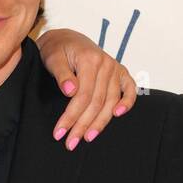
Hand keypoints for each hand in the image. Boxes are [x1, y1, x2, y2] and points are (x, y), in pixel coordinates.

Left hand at [36, 28, 136, 149]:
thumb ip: (62, 74)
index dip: (71, 117)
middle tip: (70, 143)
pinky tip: (118, 115)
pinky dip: (128, 102)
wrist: (67, 39)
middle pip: (97, 102)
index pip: (82, 96)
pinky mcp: (120, 73)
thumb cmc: (58, 50)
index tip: (59, 133)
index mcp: (90, 60)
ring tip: (87, 138)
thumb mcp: (53, 58)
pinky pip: (129, 89)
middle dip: (83, 125)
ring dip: (100, 122)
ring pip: (111, 101)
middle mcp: (106, 64)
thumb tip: (70, 91)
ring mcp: (115, 68)